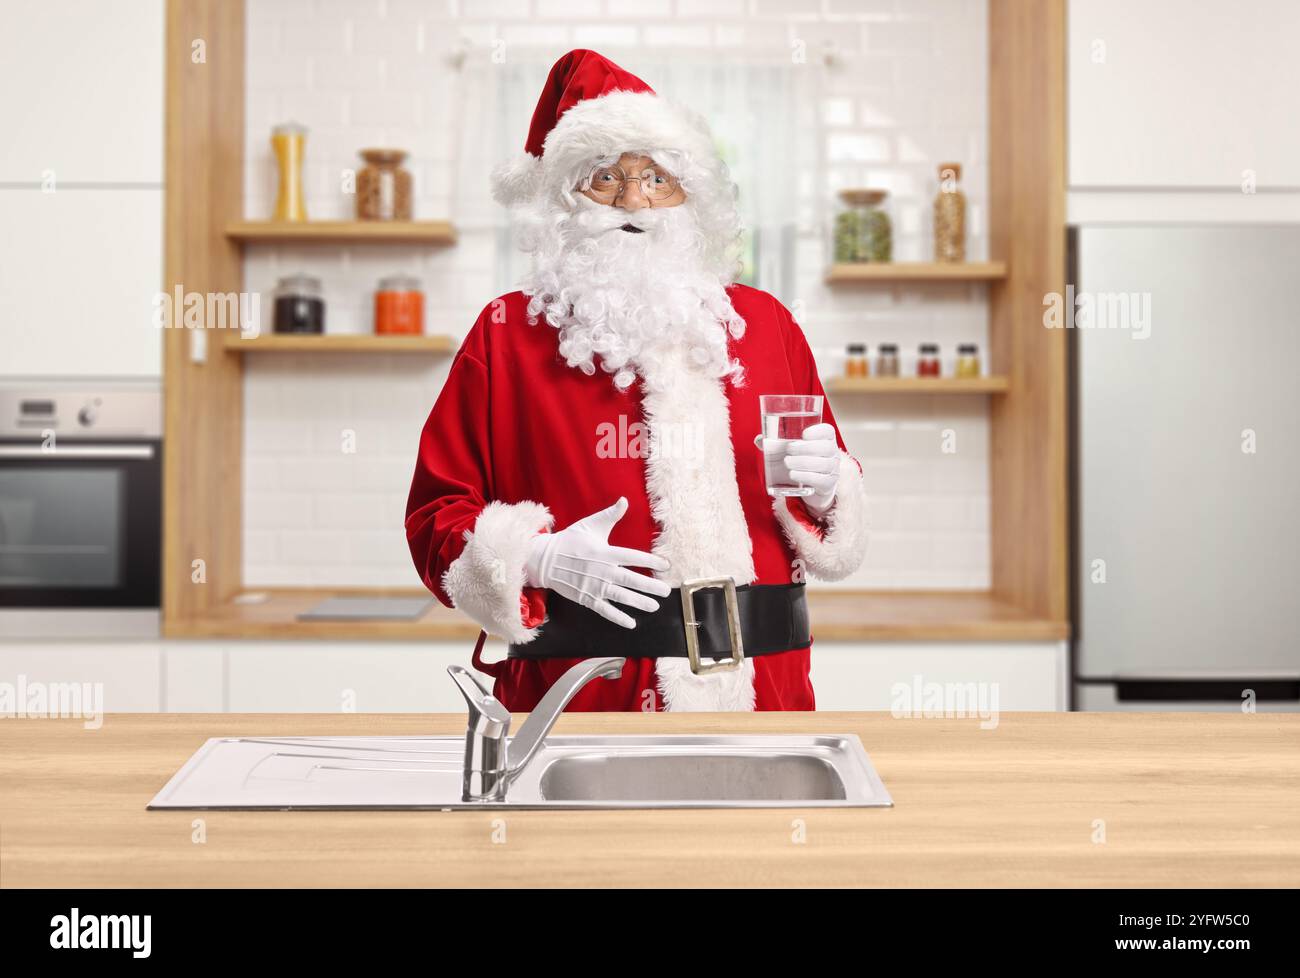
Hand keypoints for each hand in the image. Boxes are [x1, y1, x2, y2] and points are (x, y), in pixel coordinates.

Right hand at [524, 497, 670, 628]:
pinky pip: (605, 610)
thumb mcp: (590, 525)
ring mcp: (594, 586)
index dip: (651, 561)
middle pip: (631, 580)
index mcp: (605, 552)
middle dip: (650, 586)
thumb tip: (625, 500)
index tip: (665, 566)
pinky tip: (631, 623)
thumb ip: (610, 515)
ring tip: (655, 606)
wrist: (545, 559)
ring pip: (621, 596)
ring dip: (639, 602)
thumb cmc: (570, 540)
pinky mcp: (586, 598)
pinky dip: (618, 617)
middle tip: (666, 591)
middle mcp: (602, 570)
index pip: (633, 557)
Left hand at [780, 422, 839, 517]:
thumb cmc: (803, 462)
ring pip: (823, 464)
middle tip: (788, 450)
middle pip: (825, 448)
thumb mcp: (794, 452)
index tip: (803, 434)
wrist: (814, 487)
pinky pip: (820, 480)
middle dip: (805, 448)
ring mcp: (832, 470)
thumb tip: (759, 440)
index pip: (828, 431)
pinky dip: (805, 476)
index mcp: (826, 440)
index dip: (817, 431)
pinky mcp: (828, 485)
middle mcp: (833, 454)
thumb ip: (777, 444)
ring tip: (787, 463)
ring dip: (802, 462)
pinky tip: (793, 474)